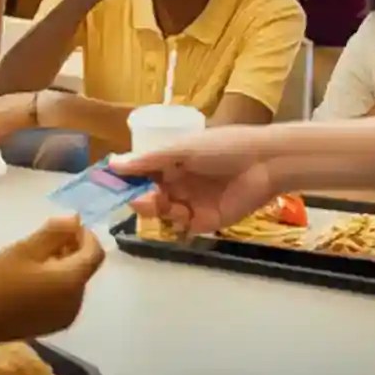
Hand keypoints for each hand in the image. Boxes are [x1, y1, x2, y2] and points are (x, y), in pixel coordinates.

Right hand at [0, 216, 104, 344]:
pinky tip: (31, 280)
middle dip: (71, 250)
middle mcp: (76, 302)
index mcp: (72, 281)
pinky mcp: (53, 325)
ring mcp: (65, 317)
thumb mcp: (25, 249)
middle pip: (84, 267)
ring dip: (62, 266)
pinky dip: (56, 283)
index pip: (95, 252)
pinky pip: (64, 297)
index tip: (65, 226)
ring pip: (74, 282)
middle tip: (42, 241)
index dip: (85, 235)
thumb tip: (75, 219)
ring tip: (33, 260)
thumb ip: (55, 232)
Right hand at [110, 127, 279, 236]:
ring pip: (162, 212)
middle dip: (141, 198)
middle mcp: (180, 182)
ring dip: (157, 209)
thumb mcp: (183, 150)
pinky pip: (182, 227)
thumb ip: (148, 161)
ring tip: (160, 203)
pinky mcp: (206, 221)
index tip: (109, 185)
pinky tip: (178, 214)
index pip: (142, 172)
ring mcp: (192, 202)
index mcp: (173, 160)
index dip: (126, 179)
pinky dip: (175, 223)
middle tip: (141, 198)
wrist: (266, 163)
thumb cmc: (224, 147)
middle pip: (149, 195)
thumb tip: (112, 163)